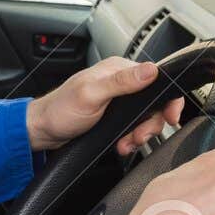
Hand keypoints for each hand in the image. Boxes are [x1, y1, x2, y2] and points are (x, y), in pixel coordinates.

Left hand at [25, 57, 183, 154]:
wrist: (44, 131)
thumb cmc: (60, 110)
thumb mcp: (91, 95)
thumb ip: (121, 82)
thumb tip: (149, 70)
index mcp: (118, 69)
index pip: (157, 77)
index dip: (168, 98)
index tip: (171, 116)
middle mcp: (121, 82)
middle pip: (155, 102)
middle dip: (150, 124)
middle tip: (139, 136)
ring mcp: (119, 100)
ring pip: (146, 118)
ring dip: (140, 134)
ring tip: (127, 142)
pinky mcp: (115, 116)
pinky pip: (134, 127)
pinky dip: (131, 138)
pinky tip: (122, 144)